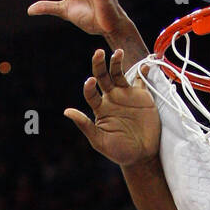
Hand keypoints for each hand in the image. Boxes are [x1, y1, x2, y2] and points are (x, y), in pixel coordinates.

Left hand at [65, 49, 159, 166]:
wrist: (142, 156)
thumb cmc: (119, 151)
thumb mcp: (100, 141)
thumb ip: (85, 125)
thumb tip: (67, 111)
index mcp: (100, 108)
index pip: (91, 92)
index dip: (89, 86)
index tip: (90, 81)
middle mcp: (111, 98)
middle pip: (102, 76)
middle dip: (99, 64)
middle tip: (98, 53)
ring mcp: (126, 95)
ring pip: (118, 73)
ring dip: (116, 62)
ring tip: (117, 53)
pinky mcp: (142, 97)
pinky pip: (141, 80)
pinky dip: (142, 71)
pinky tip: (143, 66)